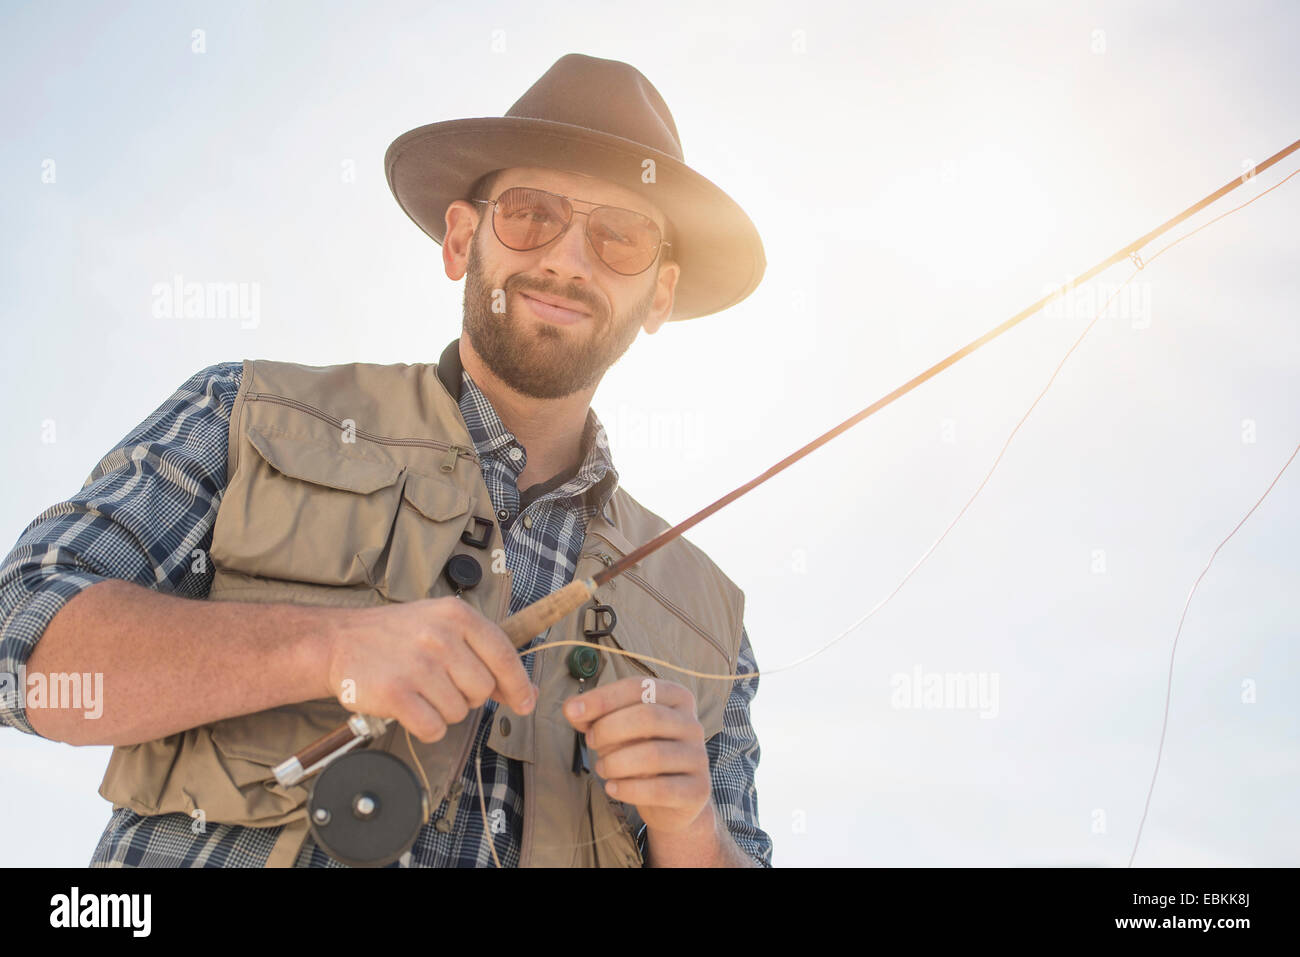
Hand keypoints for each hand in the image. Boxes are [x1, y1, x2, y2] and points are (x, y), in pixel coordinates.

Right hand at [324, 596, 536, 741]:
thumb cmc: (396, 635)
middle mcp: (440, 637)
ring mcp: (418, 666)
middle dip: (468, 696)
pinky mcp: (396, 694)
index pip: (504, 655)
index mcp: (456, 616)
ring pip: (459, 712)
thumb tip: (524, 692)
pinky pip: (434, 728)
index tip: (525, 703)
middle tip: (440, 684)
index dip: (518, 685)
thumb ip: (483, 652)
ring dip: (442, 710)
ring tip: (420, 690)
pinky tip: (411, 708)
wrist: (339, 641)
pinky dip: (426, 727)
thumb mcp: (442, 625)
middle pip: (483, 690)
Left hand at [563, 676, 710, 834]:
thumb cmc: (641, 753)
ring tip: (602, 768)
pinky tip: (612, 788)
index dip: (603, 698)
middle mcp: (692, 723)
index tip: (572, 711)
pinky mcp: (698, 789)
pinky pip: (660, 789)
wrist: (673, 800)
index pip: (639, 687)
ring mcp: (698, 757)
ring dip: (616, 762)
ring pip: (653, 754)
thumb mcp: (619, 729)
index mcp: (675, 697)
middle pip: (648, 717)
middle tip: (591, 742)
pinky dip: (628, 789)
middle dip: (609, 729)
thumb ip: (596, 716)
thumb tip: (572, 709)